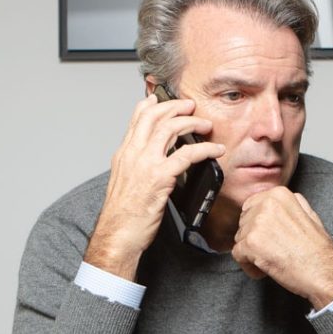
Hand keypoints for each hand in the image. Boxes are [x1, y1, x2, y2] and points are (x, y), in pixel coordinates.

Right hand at [85, 92, 225, 279]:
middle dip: (175, 106)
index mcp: (123, 154)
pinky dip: (205, 149)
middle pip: (154, 116)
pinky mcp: (160, 177)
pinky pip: (187, 154)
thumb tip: (155, 163)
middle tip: (191, 106)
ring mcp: (145, 164)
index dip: (150, 104)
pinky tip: (215, 150)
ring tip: (206, 125)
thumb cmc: (122, 216)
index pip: (136, 119)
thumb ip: (137, 167)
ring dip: (191, 122)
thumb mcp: (125, 184)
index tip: (160, 98)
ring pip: (170, 128)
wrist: (117, 235)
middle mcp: (132, 154)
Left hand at [231, 187, 332, 309]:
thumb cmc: (318, 249)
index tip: (271, 237)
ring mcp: (257, 223)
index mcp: (279, 195)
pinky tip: (265, 269)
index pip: (251, 206)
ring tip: (272, 260)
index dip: (259, 226)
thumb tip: (270, 204)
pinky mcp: (251, 243)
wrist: (324, 272)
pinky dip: (249, 266)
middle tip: (273, 251)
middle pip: (244, 223)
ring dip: (252, 253)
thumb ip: (287, 205)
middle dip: (254, 239)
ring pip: (240, 239)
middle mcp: (266, 204)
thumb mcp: (308, 214)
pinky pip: (238, 254)